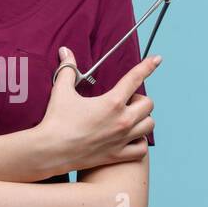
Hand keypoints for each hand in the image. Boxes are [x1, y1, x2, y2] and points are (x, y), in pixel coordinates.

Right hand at [35, 46, 158, 174]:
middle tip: (126, 100)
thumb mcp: (62, 91)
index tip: (157, 59)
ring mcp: (122, 139)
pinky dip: (140, 142)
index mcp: (112, 102)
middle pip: (148, 104)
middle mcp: (122, 120)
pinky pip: (142, 149)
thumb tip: (65, 51)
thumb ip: (68, 69)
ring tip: (130, 118)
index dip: (148, 66)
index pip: (135, 78)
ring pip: (149, 125)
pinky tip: (130, 138)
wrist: (50, 152)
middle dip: (139, 99)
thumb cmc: (56, 121)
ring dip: (143, 119)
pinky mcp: (117, 155)